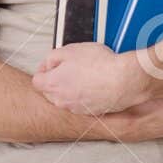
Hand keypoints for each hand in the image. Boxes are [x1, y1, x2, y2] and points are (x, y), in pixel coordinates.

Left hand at [31, 41, 145, 115]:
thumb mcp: (70, 50)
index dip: (44, 69)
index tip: (53, 64)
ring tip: (85, 75)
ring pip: (66, 98)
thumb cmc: (100, 64)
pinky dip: (85, 95)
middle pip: (50, 91)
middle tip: (70, 68)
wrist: (125, 80)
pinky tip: (95, 85)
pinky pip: (82, 103)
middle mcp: (61, 101)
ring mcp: (76, 108)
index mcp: (52, 85)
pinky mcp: (91, 113)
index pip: (37, 80)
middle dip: (57, 79)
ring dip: (71, 88)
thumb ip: (52, 57)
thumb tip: (50, 63)